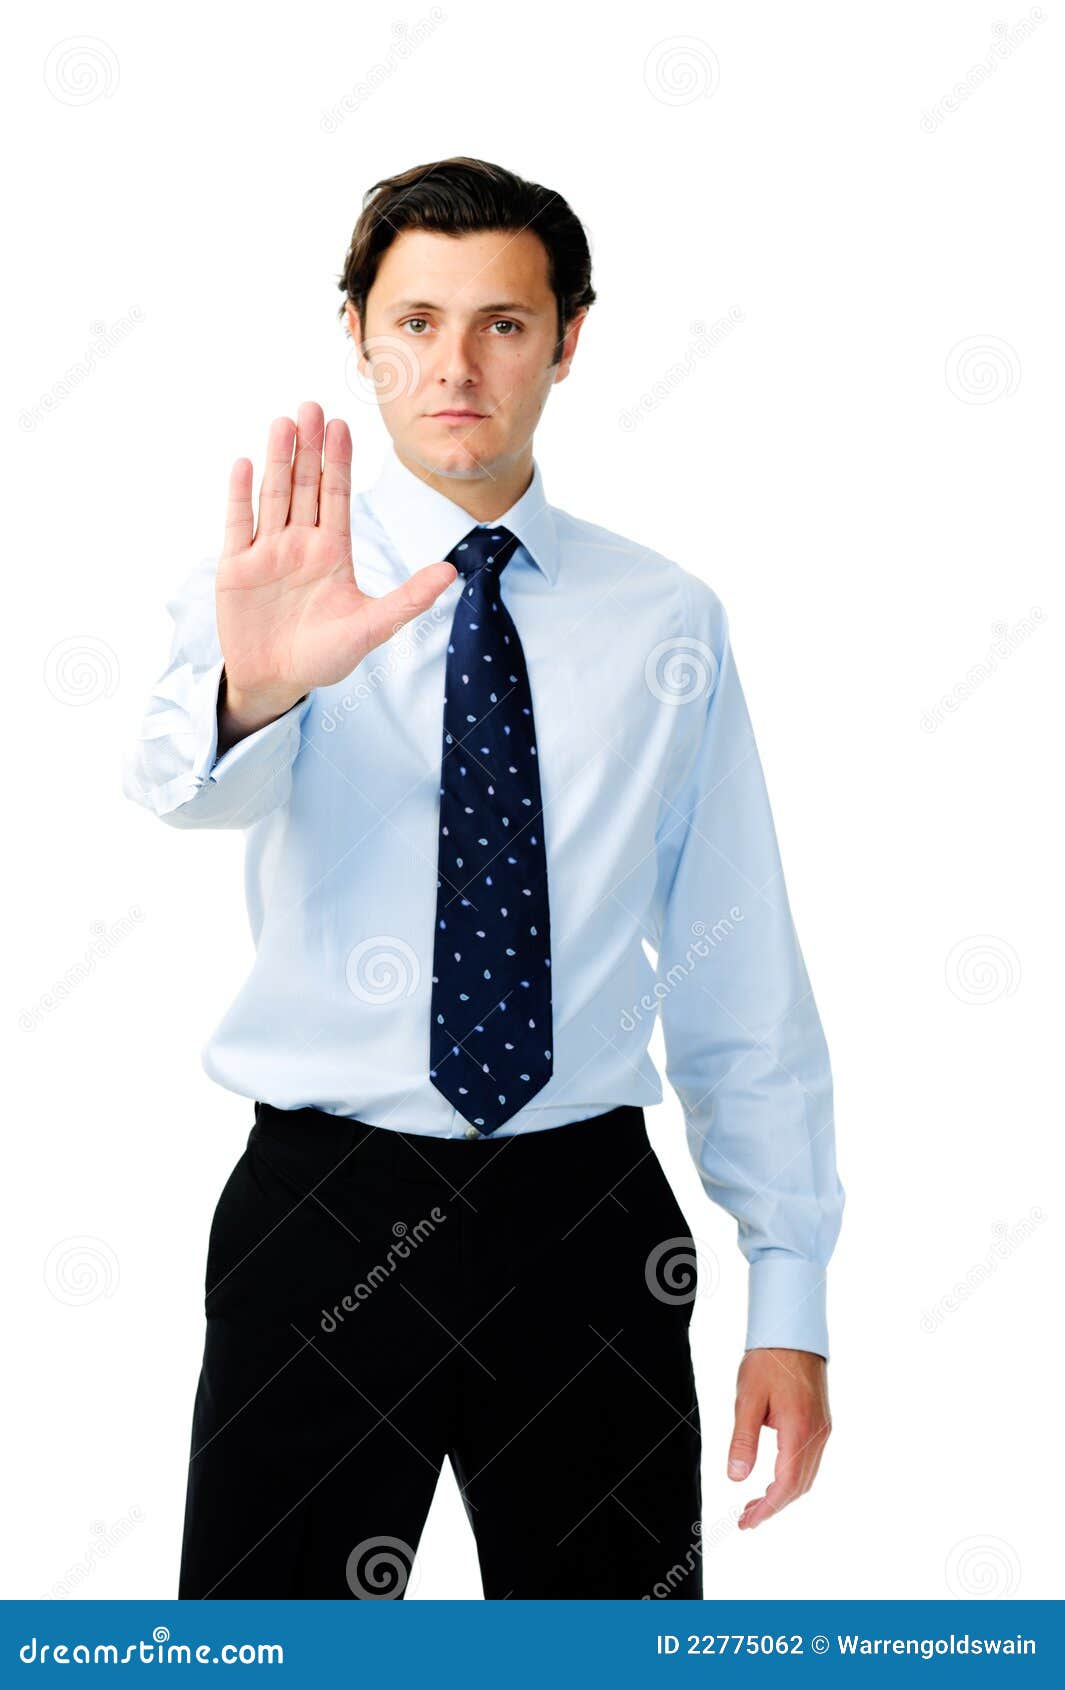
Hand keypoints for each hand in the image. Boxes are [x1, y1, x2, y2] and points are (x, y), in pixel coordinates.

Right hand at [215, 401, 457, 726]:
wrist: (277, 682)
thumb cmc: (325, 657)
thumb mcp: (372, 628)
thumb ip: (408, 599)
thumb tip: (452, 572)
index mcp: (332, 552)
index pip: (337, 497)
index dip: (340, 462)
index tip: (342, 425)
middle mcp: (300, 544)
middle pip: (305, 486)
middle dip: (309, 448)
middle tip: (312, 406)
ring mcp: (267, 552)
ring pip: (274, 496)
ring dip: (278, 460)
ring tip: (284, 423)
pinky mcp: (237, 567)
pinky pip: (239, 524)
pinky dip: (241, 495)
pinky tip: (245, 465)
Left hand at [727, 1347, 831, 1529]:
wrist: (793, 1330)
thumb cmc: (768, 1360)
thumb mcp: (747, 1398)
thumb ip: (743, 1439)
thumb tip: (736, 1477)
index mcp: (799, 1431)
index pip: (785, 1485)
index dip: (767, 1509)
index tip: (747, 1522)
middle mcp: (817, 1434)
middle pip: (799, 1486)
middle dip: (773, 1507)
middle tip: (746, 1518)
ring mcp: (823, 1429)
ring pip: (807, 1476)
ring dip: (784, 1494)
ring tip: (756, 1504)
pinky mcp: (822, 1422)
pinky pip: (810, 1461)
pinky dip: (793, 1478)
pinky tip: (774, 1478)